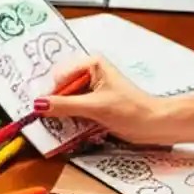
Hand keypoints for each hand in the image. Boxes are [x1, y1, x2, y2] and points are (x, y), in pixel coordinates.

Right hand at [33, 57, 166, 144]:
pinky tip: (67, 129)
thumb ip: (65, 106)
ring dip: (60, 114)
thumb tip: (38, 105)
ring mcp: (91, 90)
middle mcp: (89, 73)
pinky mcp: (93, 105)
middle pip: (60, 88)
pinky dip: (68, 120)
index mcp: (91, 64)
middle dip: (54, 104)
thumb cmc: (132, 111)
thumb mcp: (95, 108)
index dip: (50, 93)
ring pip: (65, 100)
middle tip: (44, 119)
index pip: (59, 76)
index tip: (40, 110)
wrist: (155, 126)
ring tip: (56, 126)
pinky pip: (72, 110)